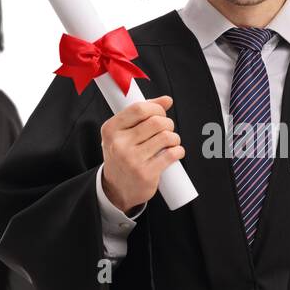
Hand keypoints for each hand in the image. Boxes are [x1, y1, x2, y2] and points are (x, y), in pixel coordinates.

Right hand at [100, 95, 185, 212]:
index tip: (161, 113)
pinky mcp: (146, 174)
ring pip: (166, 137)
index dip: (156, 108)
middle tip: (167, 130)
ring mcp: (132, 160)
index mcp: (111, 130)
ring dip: (175, 138)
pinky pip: (172, 154)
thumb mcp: (123, 133)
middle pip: (156, 122)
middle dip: (168, 123)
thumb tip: (167, 100)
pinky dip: (178, 151)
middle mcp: (119, 144)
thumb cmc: (122, 155)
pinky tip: (175, 152)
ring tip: (171, 142)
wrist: (117, 189)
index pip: (139, 108)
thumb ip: (142, 113)